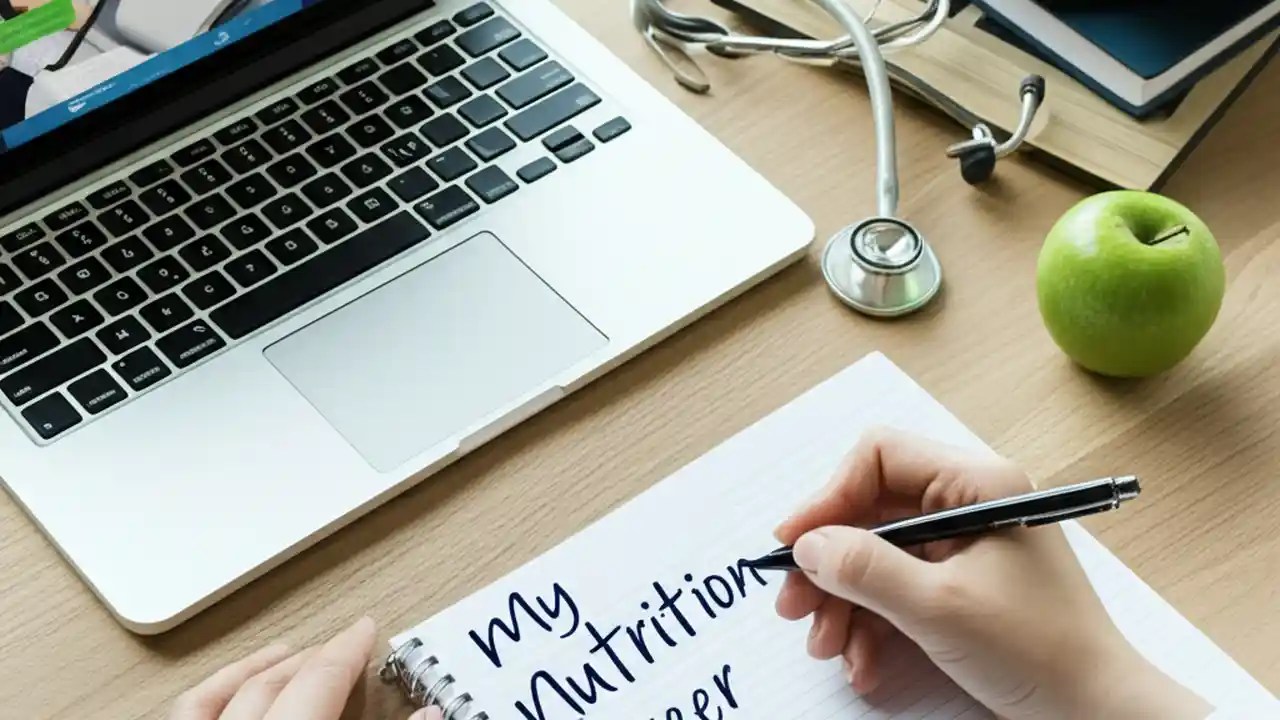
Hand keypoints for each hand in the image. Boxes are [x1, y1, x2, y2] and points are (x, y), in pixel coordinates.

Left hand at [169, 617, 442, 719]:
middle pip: (273, 683)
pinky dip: (211, 692)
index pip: (319, 681)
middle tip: (344, 645)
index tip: (367, 629)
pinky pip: (188, 713)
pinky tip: (228, 688)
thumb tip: (429, 714)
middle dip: (314, 658)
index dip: (348, 651)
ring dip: (258, 668)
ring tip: (286, 652)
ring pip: (217, 694)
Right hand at [774, 428, 1211, 719]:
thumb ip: (866, 569)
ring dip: (842, 600)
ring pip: (876, 554)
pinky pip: (896, 588)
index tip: (792, 544)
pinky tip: (861, 661)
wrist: (1098, 713)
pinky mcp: (959, 585)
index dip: (828, 497)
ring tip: (827, 645)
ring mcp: (964, 546)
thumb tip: (808, 546)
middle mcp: (968, 504)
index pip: (879, 459)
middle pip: (870, 510)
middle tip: (794, 606)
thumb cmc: (1039, 651)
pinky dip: (870, 623)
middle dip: (828, 562)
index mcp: (977, 484)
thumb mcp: (939, 608)